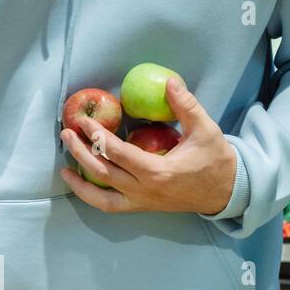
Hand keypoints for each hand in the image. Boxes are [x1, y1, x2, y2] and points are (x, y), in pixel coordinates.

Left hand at [60, 76, 237, 215]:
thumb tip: (169, 81)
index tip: (83, 121)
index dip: (97, 136)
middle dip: (80, 153)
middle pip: (102, 173)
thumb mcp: (206, 130)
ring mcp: (141, 202)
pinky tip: (80, 184)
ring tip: (63, 167)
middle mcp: (144, 190)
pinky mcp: (141, 207)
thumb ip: (186, 105)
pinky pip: (110, 206)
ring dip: (80, 182)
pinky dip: (92, 198)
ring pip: (101, 196)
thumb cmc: (216, 160)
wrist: (225, 192)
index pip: (118, 153)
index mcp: (158, 172)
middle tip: (66, 134)